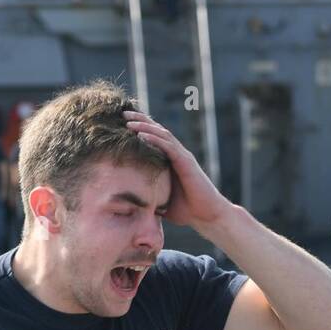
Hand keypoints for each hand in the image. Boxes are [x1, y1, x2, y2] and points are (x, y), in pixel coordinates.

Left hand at [123, 110, 233, 231]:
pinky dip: (154, 139)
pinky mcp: (186, 162)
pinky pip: (168, 147)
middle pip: (157, 131)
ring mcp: (182, 156)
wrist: (207, 216)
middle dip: (140, 120)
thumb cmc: (187, 211)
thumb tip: (130, 203)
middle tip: (122, 113)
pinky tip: (141, 134)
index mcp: (171, 161)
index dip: (140, 128)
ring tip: (128, 121)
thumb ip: (148, 197)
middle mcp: (177, 154)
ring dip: (144, 126)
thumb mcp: (161, 202)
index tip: (122, 123)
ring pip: (162, 135)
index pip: (154, 139)